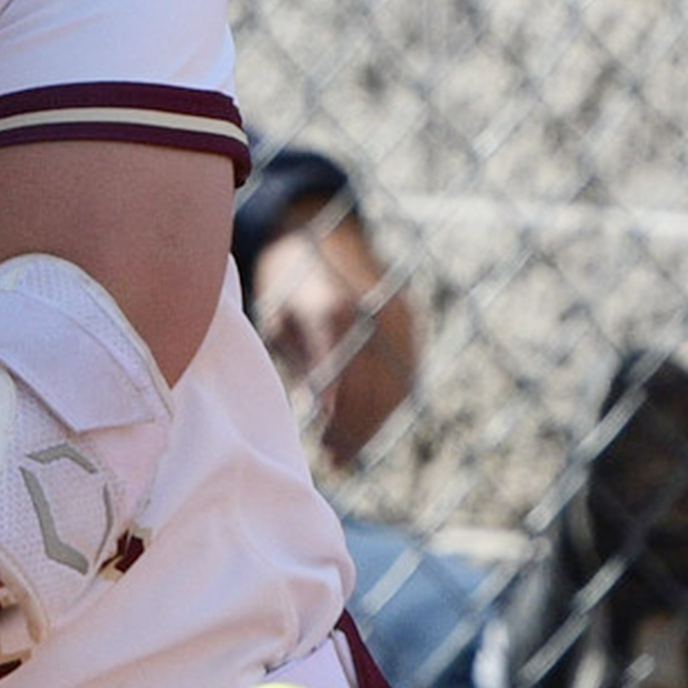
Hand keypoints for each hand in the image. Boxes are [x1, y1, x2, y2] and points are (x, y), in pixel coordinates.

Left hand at [251, 206, 417, 468]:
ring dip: (376, 423)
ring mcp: (395, 316)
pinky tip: (370, 425)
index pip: (341, 381)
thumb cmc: (284, 283)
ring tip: (350, 451)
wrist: (315, 228)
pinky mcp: (408, 318)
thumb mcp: (280, 321)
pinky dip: (392, 402)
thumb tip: (320, 415)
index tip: (326, 449)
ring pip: (396, 384)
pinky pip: (407, 370)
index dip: (337, 420)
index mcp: (332, 313)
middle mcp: (371, 314)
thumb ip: (304, 364)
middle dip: (356, 430)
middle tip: (337, 460)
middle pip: (372, 389)